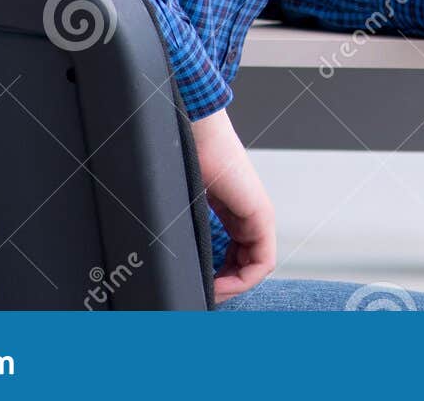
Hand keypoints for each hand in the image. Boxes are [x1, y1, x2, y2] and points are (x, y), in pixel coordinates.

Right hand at [190, 107, 276, 303]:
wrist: (194, 128)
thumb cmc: (182, 156)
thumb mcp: (181, 204)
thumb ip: (182, 228)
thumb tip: (160, 259)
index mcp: (229, 210)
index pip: (232, 256)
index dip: (216, 278)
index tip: (195, 287)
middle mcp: (246, 213)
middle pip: (244, 263)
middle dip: (224, 285)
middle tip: (202, 295)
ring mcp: (257, 213)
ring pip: (255, 265)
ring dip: (233, 285)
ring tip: (208, 292)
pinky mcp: (261, 214)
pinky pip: (263, 260)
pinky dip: (244, 279)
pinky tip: (219, 284)